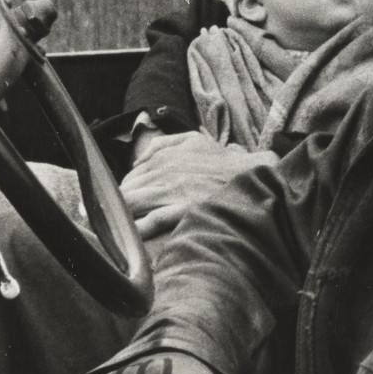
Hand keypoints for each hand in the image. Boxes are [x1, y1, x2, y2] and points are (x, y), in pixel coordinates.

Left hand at [121, 131, 274, 240]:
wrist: (250, 176)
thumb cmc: (221, 161)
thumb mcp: (191, 140)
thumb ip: (162, 145)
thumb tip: (137, 160)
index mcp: (162, 157)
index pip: (129, 177)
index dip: (126, 191)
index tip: (126, 201)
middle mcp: (163, 171)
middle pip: (126, 191)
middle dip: (122, 203)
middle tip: (126, 215)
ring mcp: (172, 191)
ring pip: (132, 204)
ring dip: (125, 215)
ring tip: (126, 226)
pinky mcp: (183, 210)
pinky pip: (152, 220)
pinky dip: (139, 227)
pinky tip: (134, 233)